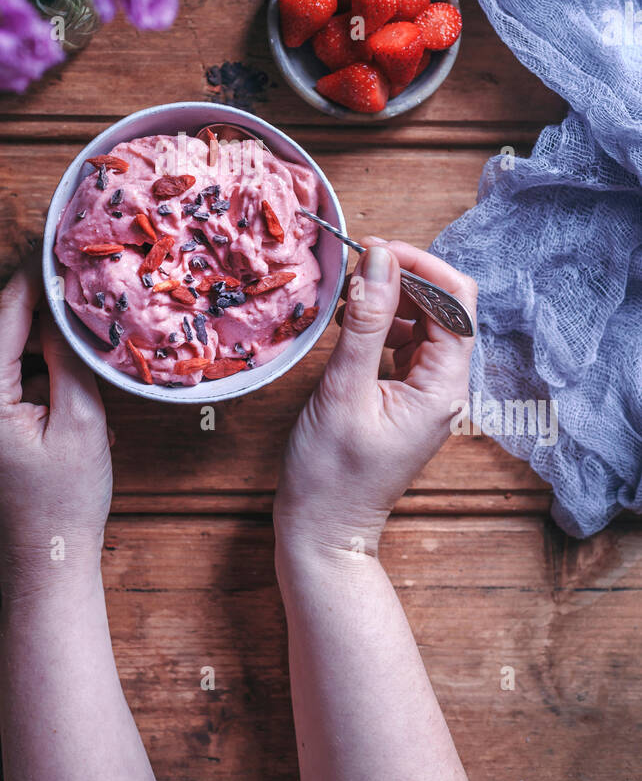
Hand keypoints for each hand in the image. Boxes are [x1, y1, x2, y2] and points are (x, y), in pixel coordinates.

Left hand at [0, 253, 112, 599]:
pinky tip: (62, 378)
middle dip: (32, 299)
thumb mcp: (82, 421)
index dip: (35, 274)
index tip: (61, 246)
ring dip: (29, 330)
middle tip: (76, 285)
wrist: (44, 560)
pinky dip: (23, 361)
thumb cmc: (67, 500)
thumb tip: (63, 307)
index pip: (6, 311)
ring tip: (76, 335)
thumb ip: (68, 358)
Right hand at [275, 238, 476, 559]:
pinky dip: (383, 323)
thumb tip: (379, 261)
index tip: (372, 249)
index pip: (456, 303)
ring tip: (350, 297)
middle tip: (356, 265)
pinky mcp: (407, 396)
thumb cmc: (330, 475)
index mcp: (444, 388)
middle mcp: (446, 387)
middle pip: (446, 307)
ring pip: (427, 322)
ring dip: (393, 297)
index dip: (420, 265)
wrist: (323, 531)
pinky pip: (407, 343)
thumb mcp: (343, 391)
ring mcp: (429, 393)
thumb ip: (365, 322)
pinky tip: (352, 325)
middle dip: (405, 276)